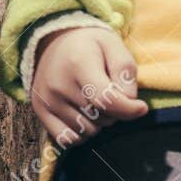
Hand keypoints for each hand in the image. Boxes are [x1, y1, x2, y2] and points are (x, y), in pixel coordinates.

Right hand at [29, 26, 148, 147]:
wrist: (53, 40)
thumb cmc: (90, 45)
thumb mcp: (114, 46)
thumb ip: (126, 72)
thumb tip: (130, 102)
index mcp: (78, 63)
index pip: (107, 100)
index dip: (129, 109)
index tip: (140, 107)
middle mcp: (58, 84)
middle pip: (100, 118)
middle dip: (114, 112)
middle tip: (109, 95)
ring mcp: (46, 100)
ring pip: (86, 131)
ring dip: (98, 123)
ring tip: (94, 103)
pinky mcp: (39, 111)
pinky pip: (67, 139)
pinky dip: (81, 134)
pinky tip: (82, 117)